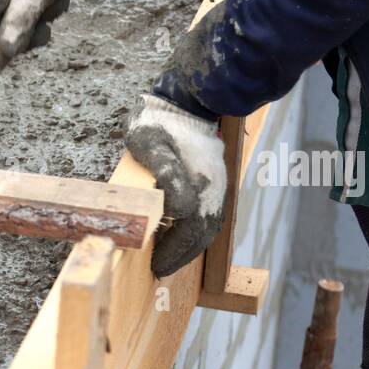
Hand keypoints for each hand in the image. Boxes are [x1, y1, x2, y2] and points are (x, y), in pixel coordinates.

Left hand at [125, 95, 226, 277]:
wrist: (185, 100)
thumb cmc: (160, 121)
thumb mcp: (152, 143)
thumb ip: (165, 173)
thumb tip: (178, 208)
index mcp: (200, 182)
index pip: (191, 229)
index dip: (174, 251)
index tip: (156, 266)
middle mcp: (213, 187)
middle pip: (202, 234)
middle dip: (181, 255)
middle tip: (159, 268)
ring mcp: (216, 185)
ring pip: (208, 226)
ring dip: (189, 246)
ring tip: (167, 258)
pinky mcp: (213, 181)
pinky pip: (209, 215)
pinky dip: (195, 232)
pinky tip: (178, 236)